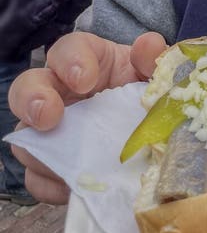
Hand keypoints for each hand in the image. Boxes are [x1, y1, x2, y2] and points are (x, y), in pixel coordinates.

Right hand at [8, 30, 166, 202]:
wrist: (154, 130)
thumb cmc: (147, 91)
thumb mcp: (154, 73)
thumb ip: (153, 57)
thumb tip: (149, 46)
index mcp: (87, 61)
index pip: (66, 49)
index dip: (70, 61)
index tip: (85, 79)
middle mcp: (59, 92)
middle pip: (27, 87)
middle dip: (33, 99)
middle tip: (50, 116)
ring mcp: (51, 130)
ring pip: (26, 138)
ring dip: (41, 150)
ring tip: (66, 161)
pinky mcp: (54, 164)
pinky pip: (37, 178)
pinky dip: (51, 183)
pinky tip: (72, 186)